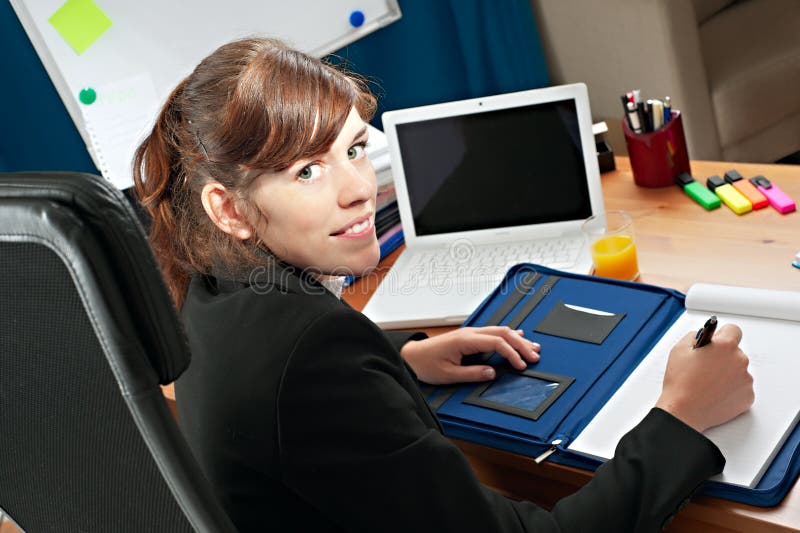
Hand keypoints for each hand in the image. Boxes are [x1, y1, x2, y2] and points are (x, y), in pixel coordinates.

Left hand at [400, 326, 539, 384]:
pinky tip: (516, 338)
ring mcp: (469, 334)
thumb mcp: (448, 375)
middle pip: (502, 333)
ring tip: (532, 348)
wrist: (411, 357)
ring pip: (499, 331)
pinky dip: (507, 337)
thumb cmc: (426, 364)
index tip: (521, 365)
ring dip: (517, 339)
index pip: (497, 342)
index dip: (512, 354)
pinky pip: (492, 333)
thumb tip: (492, 373)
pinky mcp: (468, 338)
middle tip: (535, 356)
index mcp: (465, 340)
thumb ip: (472, 374)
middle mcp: (469, 334)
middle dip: (521, 344)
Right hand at [655, 323, 753, 432]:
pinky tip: (715, 393)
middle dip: (722, 357)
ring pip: (738, 371)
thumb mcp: (679, 349)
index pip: (734, 330)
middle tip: (706, 367)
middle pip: (735, 352)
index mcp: (725, 346)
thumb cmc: (681, 382)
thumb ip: (695, 336)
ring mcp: (746, 380)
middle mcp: (740, 361)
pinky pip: (741, 388)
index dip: (723, 335)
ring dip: (727, 374)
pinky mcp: (748, 397)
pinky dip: (731, 390)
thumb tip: (704, 337)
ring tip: (708, 383)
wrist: (684, 411)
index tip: (717, 342)